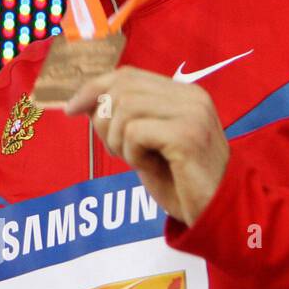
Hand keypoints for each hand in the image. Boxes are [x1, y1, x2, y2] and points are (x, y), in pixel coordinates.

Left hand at [67, 66, 229, 225]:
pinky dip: (130, 153)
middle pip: (121, 88)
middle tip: (115, 149)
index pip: (127, 75)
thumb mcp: (146, 142)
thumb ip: (124, 117)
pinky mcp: (188, 135)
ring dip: (116, 138)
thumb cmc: (180, 180)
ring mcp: (193, 114)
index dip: (93, 88)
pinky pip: (135, 132)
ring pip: (124, 107)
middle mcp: (192, 97)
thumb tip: (83, 100)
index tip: (71, 109)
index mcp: (184, 93)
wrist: (216, 213)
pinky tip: (147, 166)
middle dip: (103, 120)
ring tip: (134, 159)